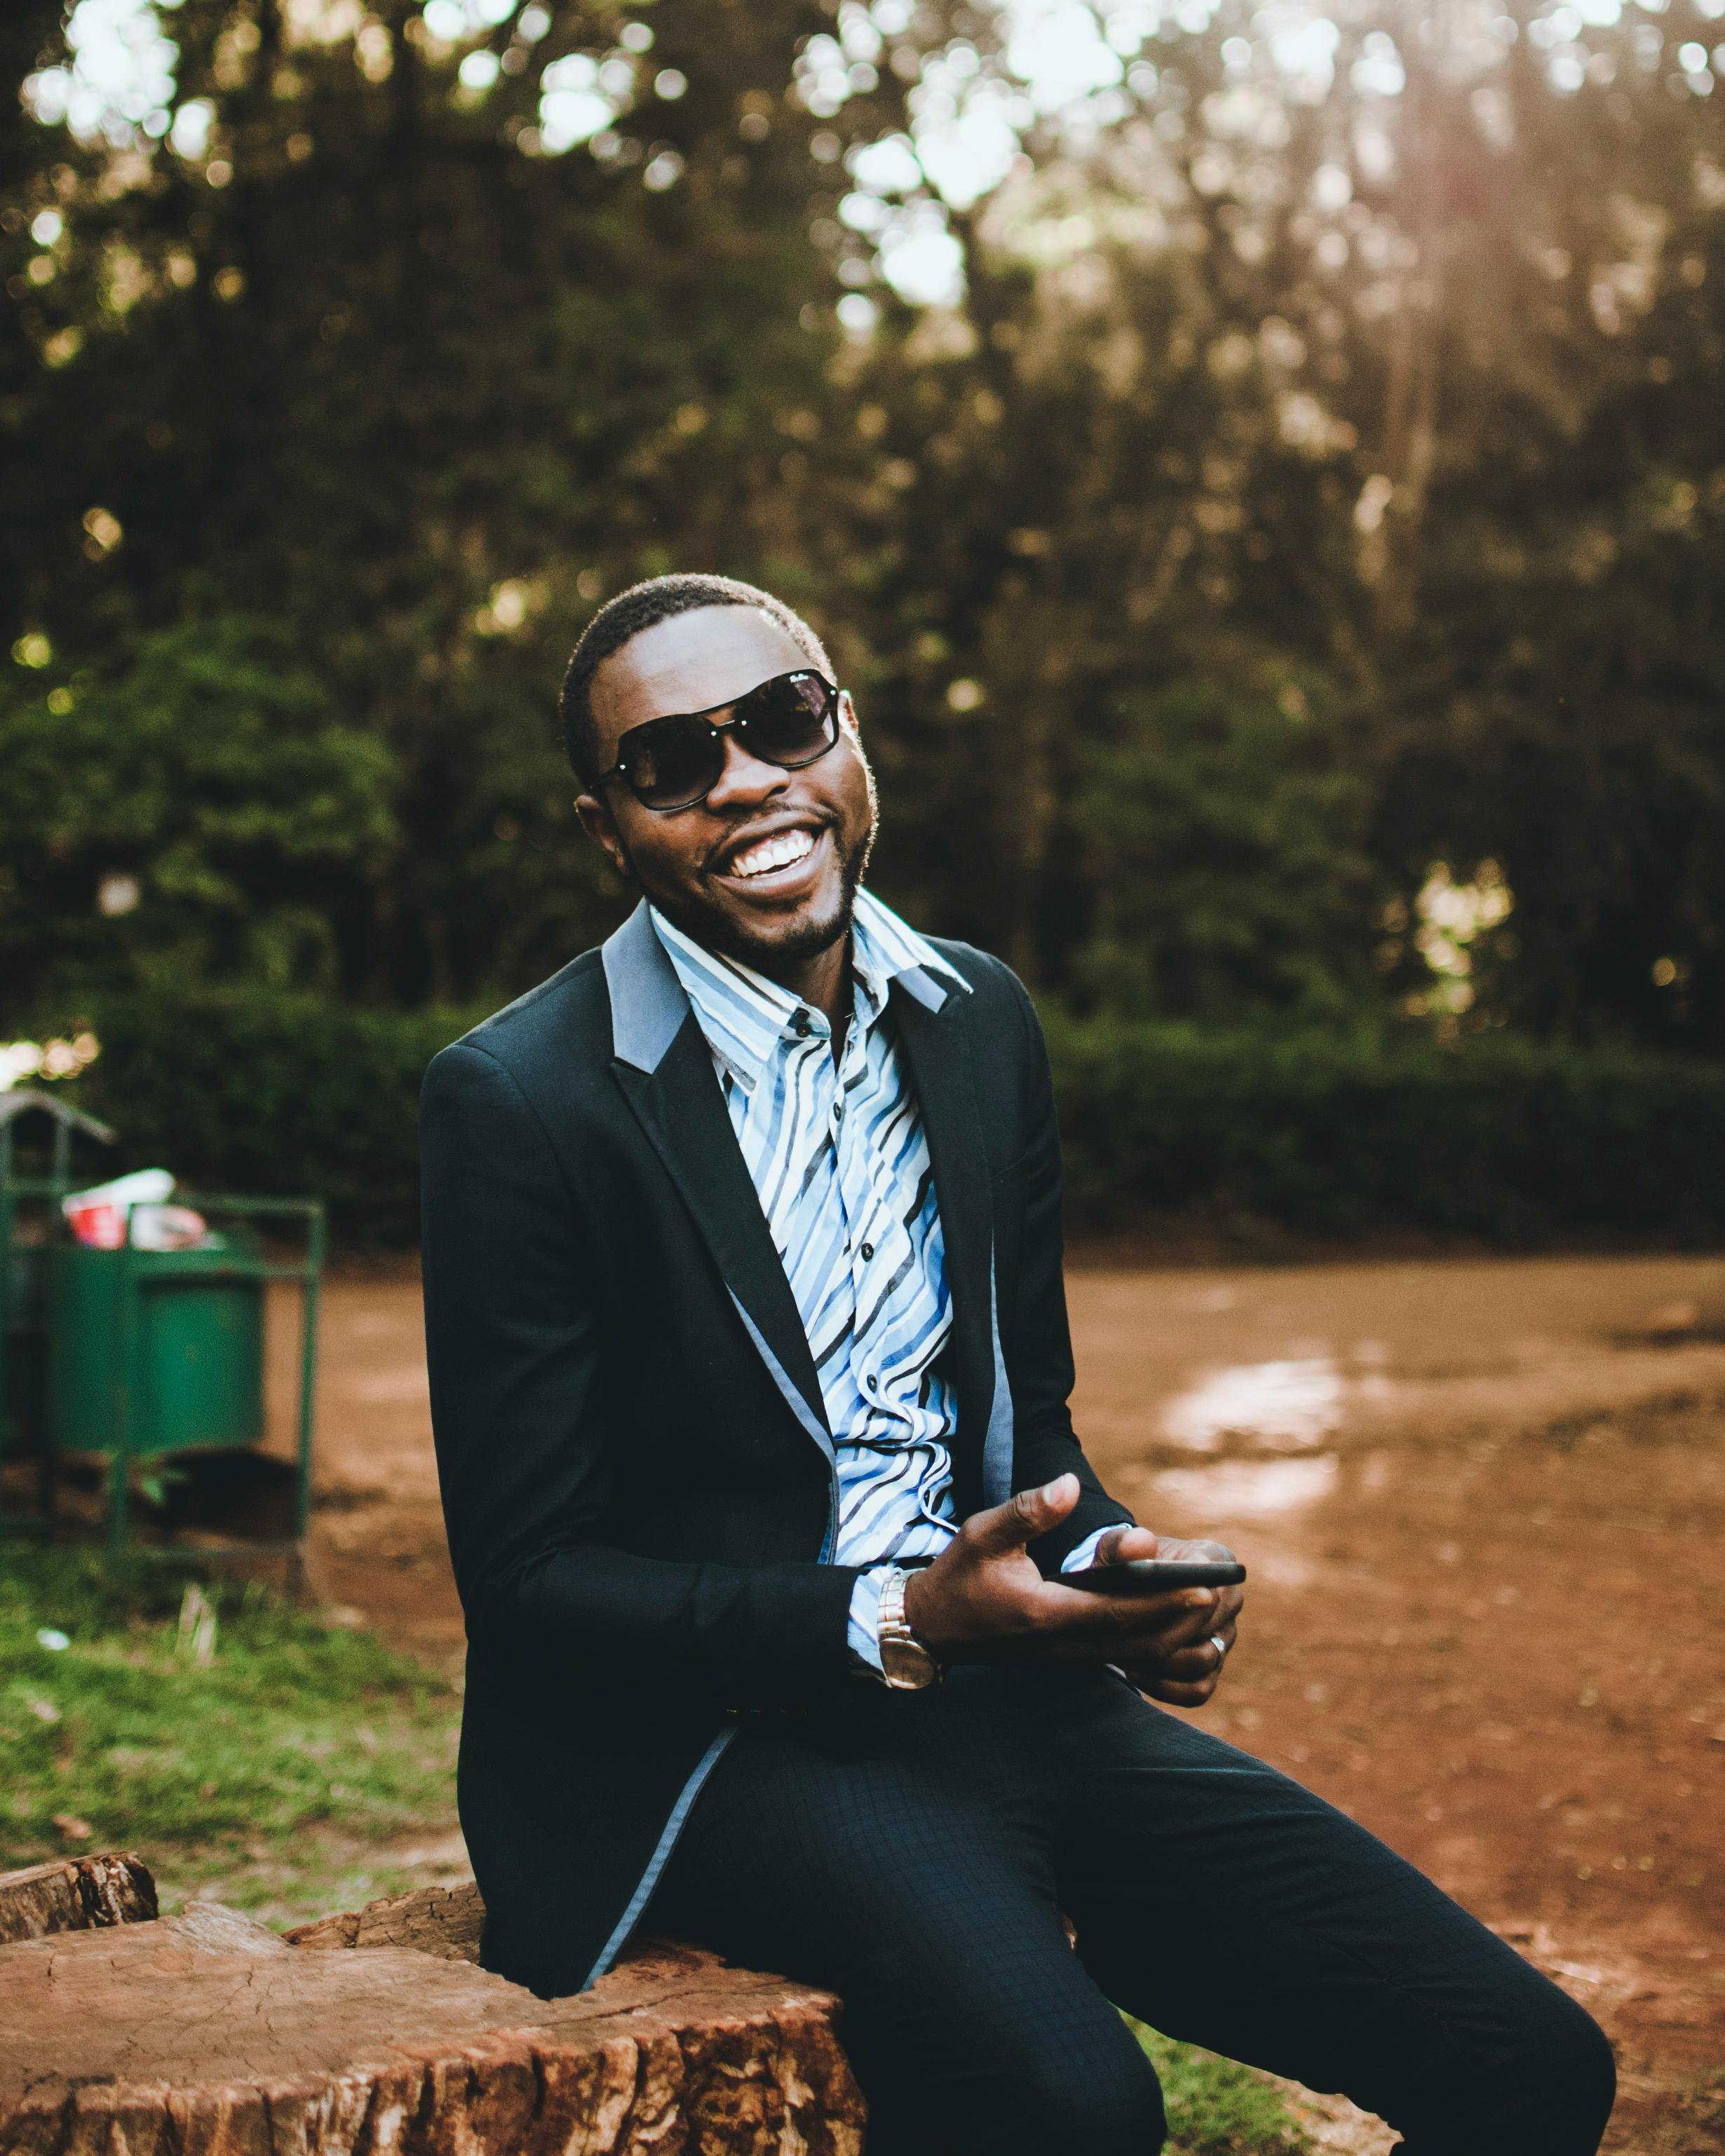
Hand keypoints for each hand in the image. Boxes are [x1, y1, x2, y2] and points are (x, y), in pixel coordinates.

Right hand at [900, 1475, 1238, 1686]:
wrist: (933, 1629)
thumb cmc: (960, 1577)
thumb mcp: (983, 1534)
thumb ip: (1028, 1511)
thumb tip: (1069, 1483)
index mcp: (1049, 1614)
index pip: (1120, 1612)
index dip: (1166, 1604)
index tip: (1206, 1589)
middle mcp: (1066, 1644)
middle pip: (1141, 1641)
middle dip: (1185, 1621)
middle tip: (1223, 1594)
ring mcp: (1070, 1657)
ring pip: (1137, 1655)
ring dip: (1176, 1635)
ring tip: (1210, 1608)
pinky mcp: (1071, 1657)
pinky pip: (1125, 1657)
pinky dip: (1156, 1644)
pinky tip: (1177, 1625)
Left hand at [1085, 1521, 1243, 1707]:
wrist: (1124, 1594)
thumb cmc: (1124, 1567)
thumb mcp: (1115, 1551)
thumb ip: (1122, 1545)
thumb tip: (1141, 1543)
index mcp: (1215, 1559)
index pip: (1208, 1587)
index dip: (1172, 1603)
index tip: (1134, 1610)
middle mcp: (1229, 1599)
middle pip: (1207, 1628)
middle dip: (1163, 1635)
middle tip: (1125, 1640)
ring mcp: (1225, 1636)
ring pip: (1202, 1661)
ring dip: (1162, 1663)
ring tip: (1126, 1656)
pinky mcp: (1213, 1668)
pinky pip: (1197, 1690)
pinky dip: (1165, 1687)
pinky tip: (1136, 1673)